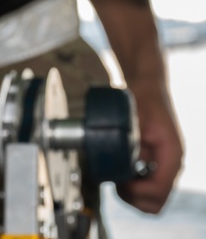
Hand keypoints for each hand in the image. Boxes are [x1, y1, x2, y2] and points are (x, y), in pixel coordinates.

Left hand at [117, 78, 183, 213]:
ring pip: (152, 198)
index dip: (136, 191)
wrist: (147, 85)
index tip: (119, 181)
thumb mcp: (135, 118)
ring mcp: (165, 164)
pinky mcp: (156, 162)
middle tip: (115, 180)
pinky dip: (133, 185)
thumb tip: (121, 166)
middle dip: (133, 197)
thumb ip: (131, 142)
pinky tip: (120, 170)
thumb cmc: (142, 97)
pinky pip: (148, 185)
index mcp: (171, 154)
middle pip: (156, 202)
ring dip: (132, 193)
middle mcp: (171, 164)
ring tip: (116, 175)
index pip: (158, 190)